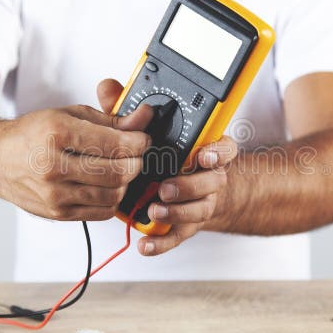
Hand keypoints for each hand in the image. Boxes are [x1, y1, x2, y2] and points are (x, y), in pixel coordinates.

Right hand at [0, 103, 151, 220]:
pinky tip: (106, 184)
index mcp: (57, 133)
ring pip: (114, 194)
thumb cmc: (33, 134)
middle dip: (136, 163)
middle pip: (119, 173)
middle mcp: (54, 166)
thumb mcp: (70, 115)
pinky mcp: (58, 213)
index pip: (116, 145)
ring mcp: (55, 194)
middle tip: (135, 154)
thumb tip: (144, 117)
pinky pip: (103, 211)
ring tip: (119, 167)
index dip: (139, 142)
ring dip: (125, 181)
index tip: (142, 138)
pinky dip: (113, 198)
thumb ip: (110, 119)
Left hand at [96, 79, 237, 255]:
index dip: (218, 152)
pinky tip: (145, 245)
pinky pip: (180, 236)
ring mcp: (202, 200)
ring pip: (200, 209)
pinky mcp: (188, 224)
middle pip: (213, 181)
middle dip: (190, 186)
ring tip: (154, 211)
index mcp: (206, 147)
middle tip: (165, 188)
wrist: (188, 186)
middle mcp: (209, 174)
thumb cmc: (166, 152)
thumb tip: (107, 88)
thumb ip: (129, 110)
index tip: (203, 155)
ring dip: (177, 212)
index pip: (224, 147)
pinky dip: (163, 242)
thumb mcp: (150, 127)